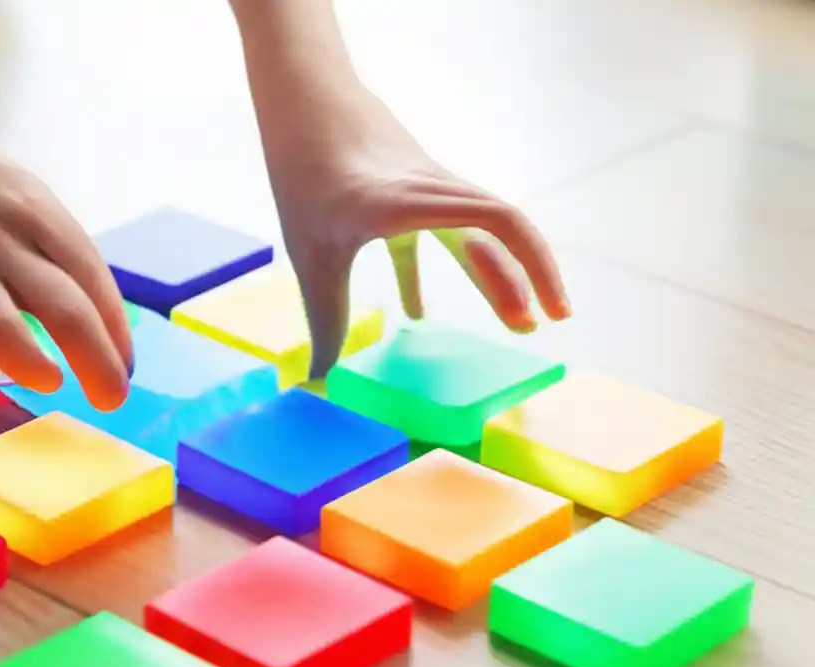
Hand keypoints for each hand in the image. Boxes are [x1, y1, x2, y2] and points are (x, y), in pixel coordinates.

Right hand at [0, 123, 131, 410]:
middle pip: (62, 307)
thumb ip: (62, 260)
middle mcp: (3, 239)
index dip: (116, 330)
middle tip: (109, 398)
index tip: (127, 367)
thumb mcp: (34, 205)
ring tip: (49, 382)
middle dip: (95, 361)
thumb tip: (103, 332)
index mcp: (42, 217)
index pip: (92, 279)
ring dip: (30, 362)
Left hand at [259, 91, 571, 377]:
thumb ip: (323, 318)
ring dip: (493, 275)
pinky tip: (415, 312)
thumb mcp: (308, 253)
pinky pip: (441, 232)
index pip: (498, 221)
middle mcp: (434, 193)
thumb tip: (317, 381)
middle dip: (520, 282)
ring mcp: (428, 190)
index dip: (532, 267)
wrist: (302, 99)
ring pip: (475, 233)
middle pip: (496, 235)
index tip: (549, 311)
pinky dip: (438, 268)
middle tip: (536, 330)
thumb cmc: (304, 167)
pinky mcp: (412, 193)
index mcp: (414, 204)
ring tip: (512, 321)